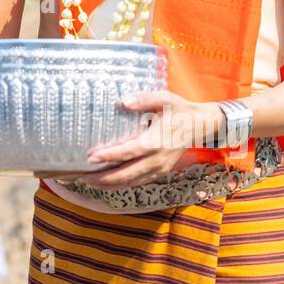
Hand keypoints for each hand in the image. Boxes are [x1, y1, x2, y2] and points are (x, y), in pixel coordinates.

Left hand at [68, 90, 219, 188]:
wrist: (201, 125)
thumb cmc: (179, 110)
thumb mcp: (164, 99)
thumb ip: (143, 99)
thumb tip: (122, 101)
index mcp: (156, 142)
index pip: (128, 152)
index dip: (109, 156)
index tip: (90, 157)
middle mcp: (157, 159)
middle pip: (126, 174)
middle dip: (103, 178)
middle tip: (82, 176)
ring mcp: (159, 168)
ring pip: (131, 182)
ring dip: (110, 184)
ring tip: (90, 182)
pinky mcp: (160, 171)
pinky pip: (139, 181)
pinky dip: (122, 184)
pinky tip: (108, 183)